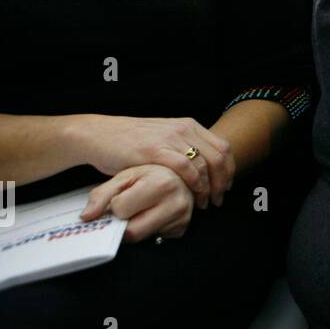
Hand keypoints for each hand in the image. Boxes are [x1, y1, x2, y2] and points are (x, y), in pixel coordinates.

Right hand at [64, 115, 232, 208]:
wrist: (99, 135)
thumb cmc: (130, 143)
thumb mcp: (163, 140)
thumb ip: (182, 148)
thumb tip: (203, 170)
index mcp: (188, 125)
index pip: (223, 147)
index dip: (229, 170)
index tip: (226, 187)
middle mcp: (183, 129)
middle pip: (219, 156)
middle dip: (223, 182)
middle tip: (219, 200)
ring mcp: (170, 138)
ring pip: (206, 163)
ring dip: (210, 187)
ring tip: (206, 203)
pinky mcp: (155, 149)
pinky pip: (185, 167)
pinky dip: (194, 183)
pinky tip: (193, 195)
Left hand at [81, 164, 194, 241]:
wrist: (181, 174)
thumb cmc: (151, 173)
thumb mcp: (125, 176)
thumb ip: (102, 195)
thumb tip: (86, 217)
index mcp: (161, 184)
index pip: (122, 210)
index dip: (116, 205)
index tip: (122, 197)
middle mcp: (175, 202)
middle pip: (132, 231)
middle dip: (124, 222)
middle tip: (128, 209)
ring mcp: (181, 217)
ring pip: (142, 237)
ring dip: (136, 227)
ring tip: (141, 210)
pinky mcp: (182, 228)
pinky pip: (156, 238)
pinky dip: (149, 229)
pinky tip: (154, 214)